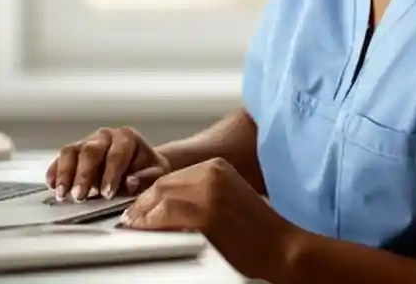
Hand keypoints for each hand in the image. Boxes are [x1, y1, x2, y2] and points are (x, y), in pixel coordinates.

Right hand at [45, 126, 170, 201]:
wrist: (140, 164)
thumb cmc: (147, 169)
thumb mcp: (156, 174)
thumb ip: (146, 179)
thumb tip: (130, 182)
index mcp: (127, 137)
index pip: (116, 154)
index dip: (110, 174)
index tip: (106, 193)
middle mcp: (105, 135)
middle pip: (90, 151)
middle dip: (84, 175)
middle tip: (80, 196)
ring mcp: (87, 141)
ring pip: (71, 151)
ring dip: (65, 174)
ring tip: (62, 194)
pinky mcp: (74, 151)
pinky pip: (61, 158)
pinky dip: (54, 171)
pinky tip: (52, 185)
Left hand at [120, 158, 299, 281]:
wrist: (283, 248)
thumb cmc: (258, 231)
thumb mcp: (227, 196)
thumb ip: (199, 193)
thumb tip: (164, 204)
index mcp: (216, 166)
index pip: (171, 176)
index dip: (150, 194)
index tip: (139, 208)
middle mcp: (211, 174)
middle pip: (162, 186)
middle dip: (143, 205)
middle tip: (132, 220)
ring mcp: (208, 193)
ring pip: (161, 200)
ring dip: (143, 216)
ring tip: (136, 228)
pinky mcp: (206, 214)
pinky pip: (167, 218)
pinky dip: (152, 226)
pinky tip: (147, 233)